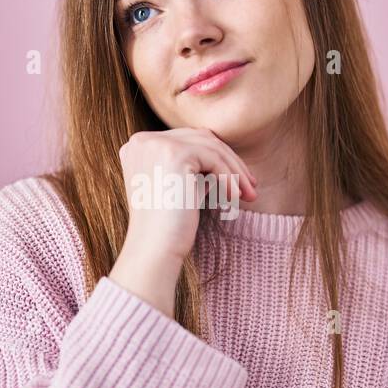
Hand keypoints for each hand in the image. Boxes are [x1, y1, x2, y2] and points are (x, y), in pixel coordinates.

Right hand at [111, 128, 256, 315]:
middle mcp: (142, 140)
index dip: (215, 157)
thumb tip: (226, 159)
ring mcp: (156, 144)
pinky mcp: (173, 153)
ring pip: (210, 146)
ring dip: (234, 170)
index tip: (236, 180)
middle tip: (249, 186)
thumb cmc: (168, 226)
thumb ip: (193, 167)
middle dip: (229, 161)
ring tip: (248, 194)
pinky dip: (228, 177)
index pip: (186, 140)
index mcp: (138, 147)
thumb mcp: (178, 188)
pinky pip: (214, 158)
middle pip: (200, 138)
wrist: (155, 249)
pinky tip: (234, 198)